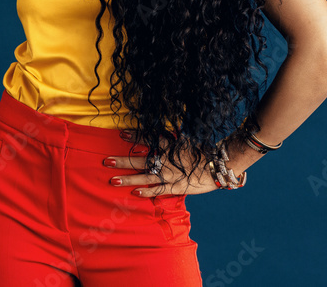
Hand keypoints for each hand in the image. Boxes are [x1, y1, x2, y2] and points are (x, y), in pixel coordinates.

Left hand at [102, 139, 219, 197]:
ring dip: (129, 178)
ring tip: (112, 179)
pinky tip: (134, 193)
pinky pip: (159, 190)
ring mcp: (171, 174)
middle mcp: (167, 159)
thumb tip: (159, 133)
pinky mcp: (177, 187)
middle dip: (123, 161)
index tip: (121, 133)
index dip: (134, 135)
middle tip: (106, 161)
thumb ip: (171, 138)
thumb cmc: (202, 152)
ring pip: (146, 177)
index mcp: (170, 145)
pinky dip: (147, 191)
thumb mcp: (185, 141)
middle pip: (141, 159)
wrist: (220, 165)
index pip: (149, 138)